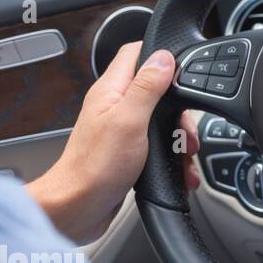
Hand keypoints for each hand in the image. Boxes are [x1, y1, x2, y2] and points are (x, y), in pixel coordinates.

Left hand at [26, 42, 199, 244]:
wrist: (78, 209)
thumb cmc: (95, 167)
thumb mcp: (129, 120)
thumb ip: (147, 87)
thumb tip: (164, 57)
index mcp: (110, 91)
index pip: (135, 53)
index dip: (161, 53)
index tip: (183, 68)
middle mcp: (115, 107)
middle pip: (158, 89)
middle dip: (179, 108)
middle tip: (184, 126)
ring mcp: (122, 129)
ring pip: (163, 119)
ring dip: (179, 135)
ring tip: (184, 151)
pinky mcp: (129, 151)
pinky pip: (159, 144)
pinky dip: (173, 154)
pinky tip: (179, 167)